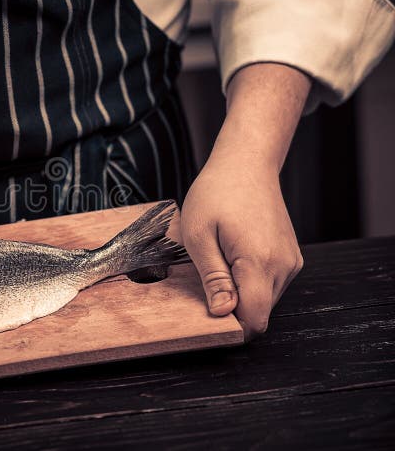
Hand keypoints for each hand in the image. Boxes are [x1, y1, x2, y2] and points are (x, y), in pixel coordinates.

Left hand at [181, 154, 302, 339]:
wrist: (246, 164)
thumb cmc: (217, 193)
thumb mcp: (199, 236)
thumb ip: (213, 278)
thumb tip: (222, 314)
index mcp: (259, 262)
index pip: (254, 320)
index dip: (230, 327)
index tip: (208, 317)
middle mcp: (283, 266)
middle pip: (260, 312)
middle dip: (233, 309)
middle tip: (207, 281)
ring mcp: (291, 261)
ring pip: (266, 300)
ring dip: (242, 293)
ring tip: (220, 261)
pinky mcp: (291, 256)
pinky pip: (271, 284)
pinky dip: (252, 281)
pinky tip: (234, 256)